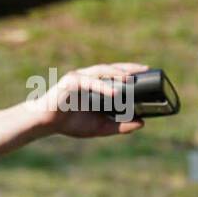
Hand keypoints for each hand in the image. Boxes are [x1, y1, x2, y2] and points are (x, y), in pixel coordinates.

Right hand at [23, 63, 149, 137]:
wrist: (46, 123)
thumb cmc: (71, 122)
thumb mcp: (100, 127)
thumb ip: (120, 126)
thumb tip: (142, 123)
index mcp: (98, 86)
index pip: (119, 76)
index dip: (134, 74)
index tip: (151, 76)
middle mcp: (90, 78)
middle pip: (113, 69)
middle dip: (130, 69)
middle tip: (147, 70)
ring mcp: (80, 78)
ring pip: (102, 72)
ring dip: (118, 74)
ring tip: (132, 79)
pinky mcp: (71, 82)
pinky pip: (90, 82)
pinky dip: (103, 86)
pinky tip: (116, 92)